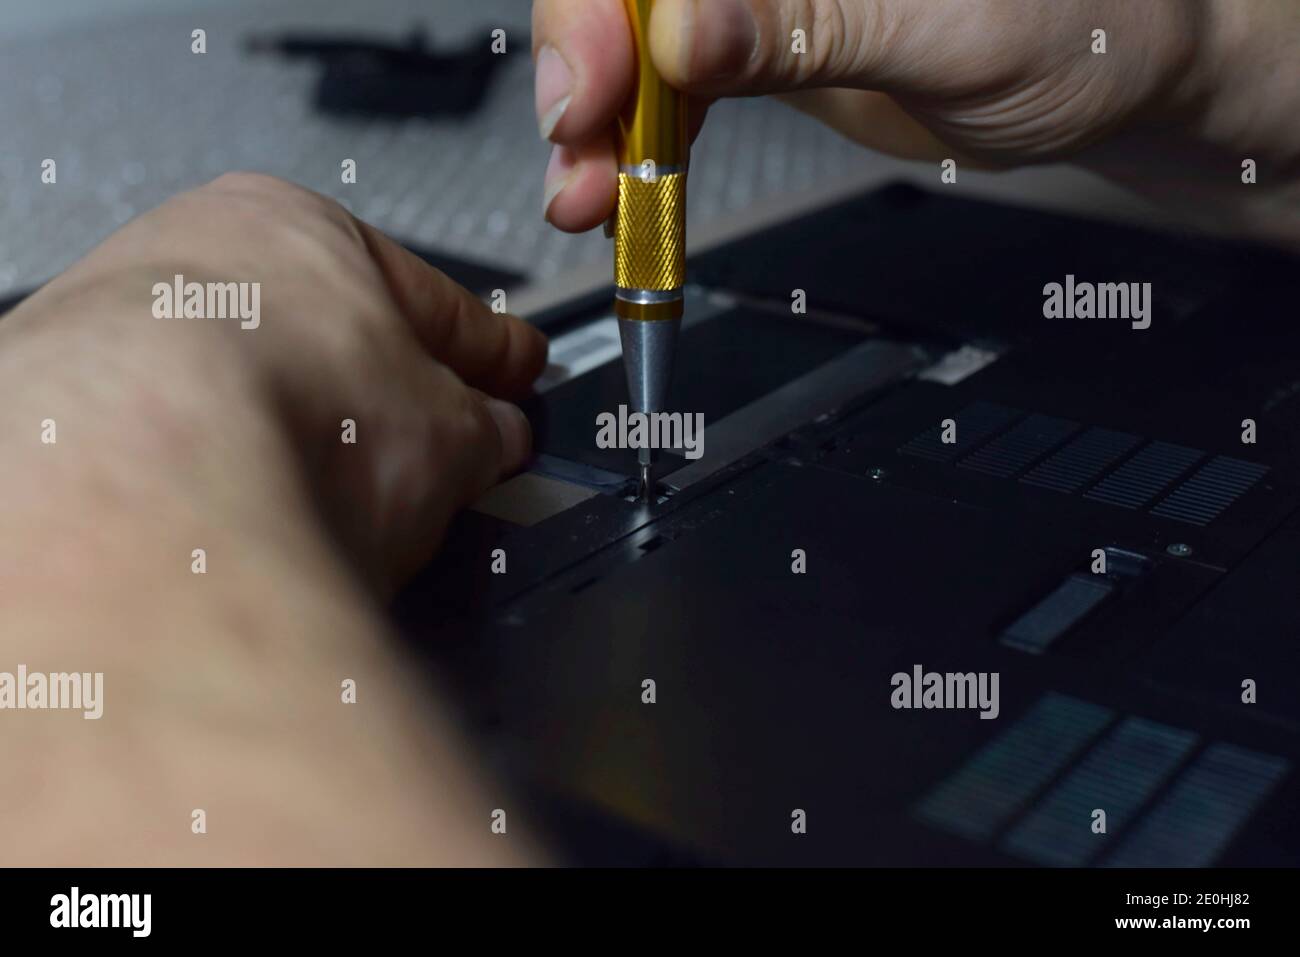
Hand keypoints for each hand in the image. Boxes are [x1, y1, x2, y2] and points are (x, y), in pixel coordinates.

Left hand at [2, 172, 546, 592]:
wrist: (152, 487)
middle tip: (440, 448)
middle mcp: (191, 259)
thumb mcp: (448, 429)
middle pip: (325, 338)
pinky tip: (263, 520)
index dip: (484, 347)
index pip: (424, 295)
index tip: (511, 373)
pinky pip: (185, 446)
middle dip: (386, 394)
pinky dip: (232, 479)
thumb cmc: (283, 416)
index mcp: (294, 223)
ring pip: (246, 392)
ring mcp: (119, 336)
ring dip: (304, 440)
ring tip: (348, 505)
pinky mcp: (71, 421)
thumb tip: (491, 440)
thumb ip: (484, 428)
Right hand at [533, 0, 1299, 245]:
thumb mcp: (946, 31)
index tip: (600, 84)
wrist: (1110, 78)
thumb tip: (683, 32)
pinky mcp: (759, 40)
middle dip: (587, 68)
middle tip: (582, 151)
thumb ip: (807, 26)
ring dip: (599, 123)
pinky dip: (638, 142)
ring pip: (635, 40)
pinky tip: (618, 184)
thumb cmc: (1076, 24)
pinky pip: (669, 85)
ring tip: (590, 197)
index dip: (603, 7)